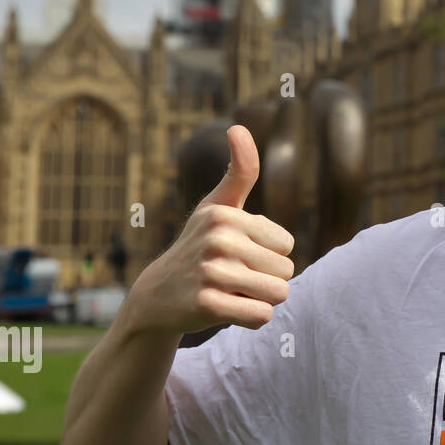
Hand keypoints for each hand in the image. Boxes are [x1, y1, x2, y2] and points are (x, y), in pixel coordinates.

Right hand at [124, 125, 295, 335]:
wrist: (157, 296)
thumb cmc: (199, 246)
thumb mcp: (217, 207)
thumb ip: (239, 171)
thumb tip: (239, 126)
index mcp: (225, 215)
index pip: (287, 245)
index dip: (269, 255)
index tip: (237, 254)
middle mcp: (217, 240)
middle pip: (286, 271)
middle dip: (265, 280)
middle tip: (231, 277)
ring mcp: (211, 273)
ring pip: (278, 294)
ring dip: (261, 300)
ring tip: (230, 292)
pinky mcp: (207, 305)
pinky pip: (262, 316)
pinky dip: (252, 318)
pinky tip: (226, 309)